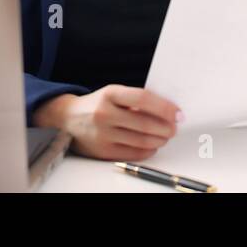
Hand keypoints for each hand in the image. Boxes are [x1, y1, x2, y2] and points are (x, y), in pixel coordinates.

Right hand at [34, 85, 180, 160]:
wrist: (68, 117)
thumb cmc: (97, 104)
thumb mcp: (113, 94)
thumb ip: (136, 100)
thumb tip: (167, 110)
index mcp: (110, 94)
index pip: (143, 98)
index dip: (164, 107)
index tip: (178, 113)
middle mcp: (105, 113)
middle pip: (145, 123)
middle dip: (166, 127)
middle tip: (174, 127)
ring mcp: (103, 134)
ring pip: (142, 140)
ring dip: (159, 139)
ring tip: (165, 136)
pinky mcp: (103, 150)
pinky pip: (134, 153)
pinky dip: (148, 149)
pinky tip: (152, 144)